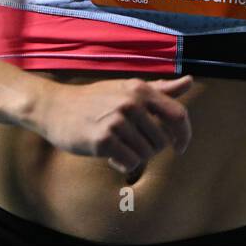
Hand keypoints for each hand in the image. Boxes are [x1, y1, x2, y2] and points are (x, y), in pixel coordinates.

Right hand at [24, 75, 193, 181]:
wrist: (55, 108)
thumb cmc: (95, 99)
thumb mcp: (128, 88)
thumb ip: (160, 89)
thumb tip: (190, 81)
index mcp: (141, 89)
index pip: (178, 115)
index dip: (184, 135)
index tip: (180, 147)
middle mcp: (131, 103)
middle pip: (162, 141)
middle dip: (151, 148)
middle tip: (132, 144)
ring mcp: (117, 121)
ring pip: (146, 154)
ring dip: (135, 156)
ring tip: (119, 146)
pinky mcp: (103, 140)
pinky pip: (130, 163)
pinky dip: (123, 164)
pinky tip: (111, 156)